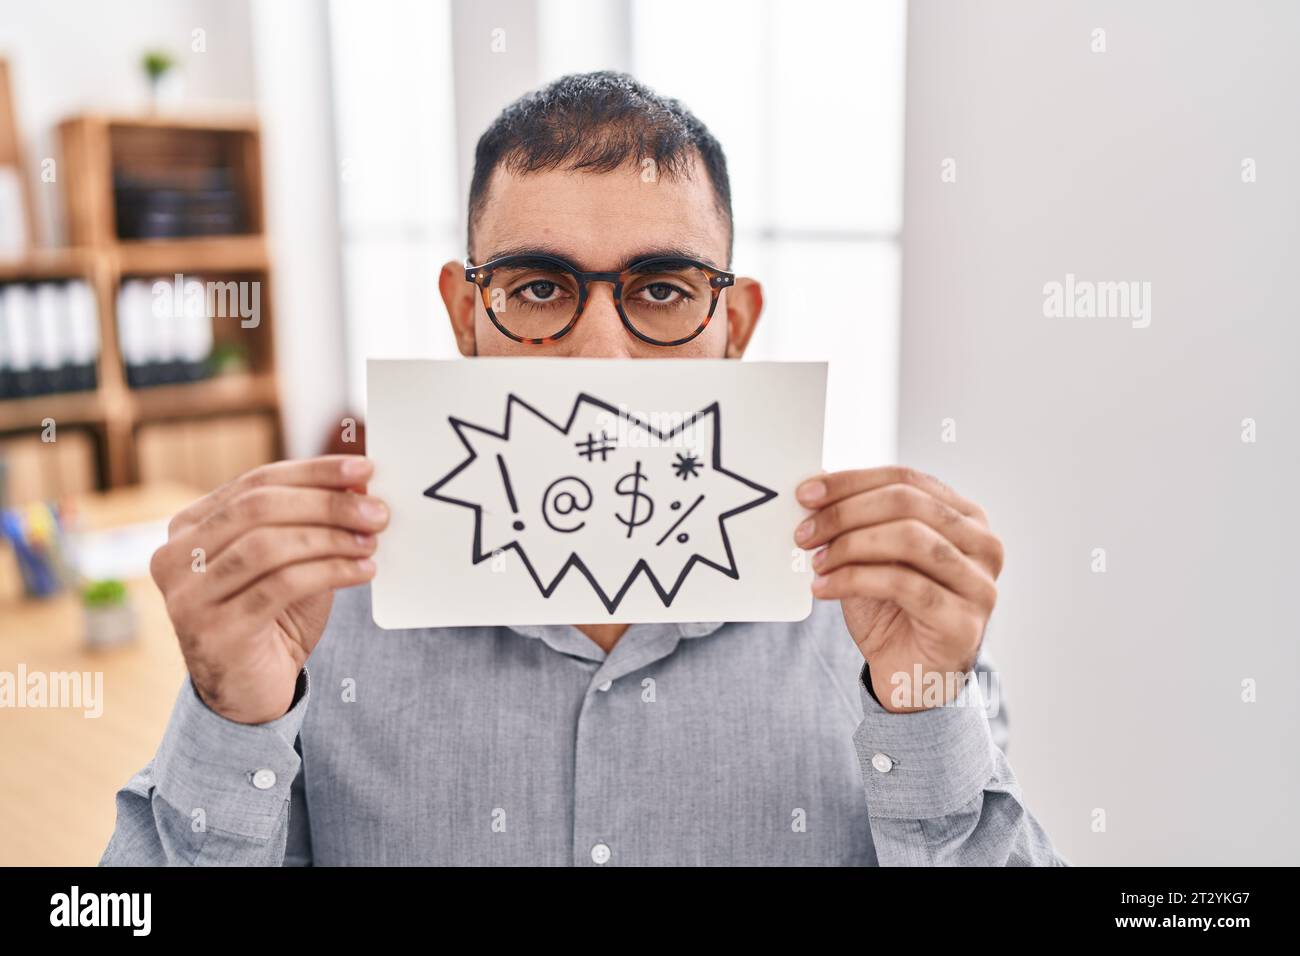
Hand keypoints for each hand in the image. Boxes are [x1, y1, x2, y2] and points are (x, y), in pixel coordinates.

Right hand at [149, 455, 388, 723]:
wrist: (248, 693)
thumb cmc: (272, 617)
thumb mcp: (289, 560)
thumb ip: (309, 521)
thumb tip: (359, 481)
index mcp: (189, 527)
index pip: (256, 482)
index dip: (314, 471)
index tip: (364, 469)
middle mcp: (175, 557)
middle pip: (259, 508)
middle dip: (327, 503)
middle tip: (377, 511)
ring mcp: (188, 596)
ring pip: (268, 545)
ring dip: (331, 538)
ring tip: (371, 542)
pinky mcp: (215, 631)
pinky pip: (281, 586)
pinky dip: (330, 571)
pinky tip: (363, 571)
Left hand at [793, 467, 1002, 712]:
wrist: (911, 678)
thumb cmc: (893, 611)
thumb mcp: (875, 555)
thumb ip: (860, 520)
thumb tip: (814, 489)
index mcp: (965, 517)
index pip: (906, 480)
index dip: (852, 482)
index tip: (806, 494)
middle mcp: (983, 544)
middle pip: (907, 503)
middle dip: (845, 513)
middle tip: (804, 532)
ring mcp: (980, 583)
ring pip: (908, 539)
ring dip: (849, 545)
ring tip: (816, 562)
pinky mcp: (964, 621)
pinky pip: (901, 584)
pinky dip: (853, 580)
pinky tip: (823, 588)